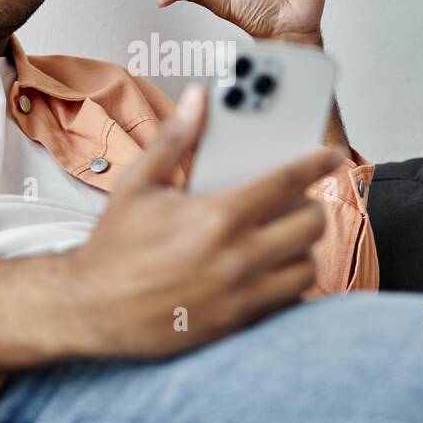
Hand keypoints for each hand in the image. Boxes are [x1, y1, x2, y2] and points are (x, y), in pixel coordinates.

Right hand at [65, 83, 340, 358]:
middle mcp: (237, 257)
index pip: (288, 182)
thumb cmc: (114, 247)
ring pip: (305, 267)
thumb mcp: (138, 185)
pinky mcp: (237, 323)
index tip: (331, 155)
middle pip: (309, 225)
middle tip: (294, 202)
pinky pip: (287, 303)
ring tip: (279, 238)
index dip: (316, 163)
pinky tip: (269, 273)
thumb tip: (197, 98)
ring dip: (300, 249)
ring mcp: (241, 295)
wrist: (90, 310)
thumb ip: (174, 140)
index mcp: (218, 216)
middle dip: (308, 208)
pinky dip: (286, 285)